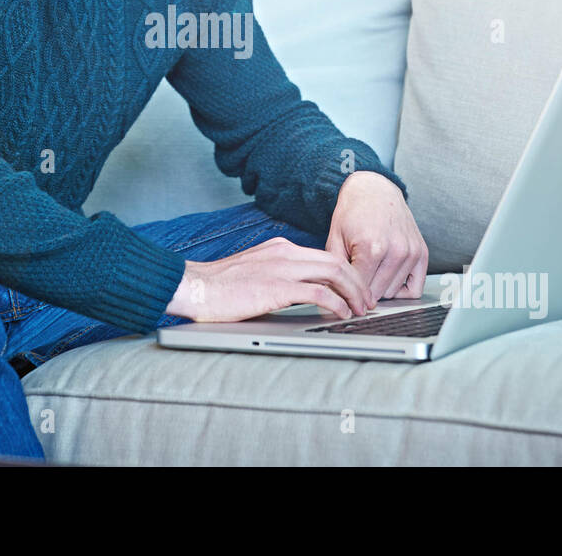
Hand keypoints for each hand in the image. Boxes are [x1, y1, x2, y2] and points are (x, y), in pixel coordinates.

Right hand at [166, 237, 372, 321]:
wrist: (194, 287)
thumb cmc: (219, 287)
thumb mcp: (255, 274)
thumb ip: (279, 278)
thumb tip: (301, 296)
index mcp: (280, 248)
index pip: (325, 256)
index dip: (347, 273)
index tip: (356, 290)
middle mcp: (285, 252)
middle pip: (336, 261)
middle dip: (358, 282)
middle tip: (368, 301)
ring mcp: (282, 267)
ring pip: (334, 273)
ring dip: (353, 293)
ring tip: (361, 309)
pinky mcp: (277, 287)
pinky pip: (318, 292)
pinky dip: (336, 303)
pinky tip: (341, 314)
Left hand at [326, 170, 427, 303]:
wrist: (375, 190)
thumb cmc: (353, 213)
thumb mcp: (334, 238)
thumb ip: (336, 269)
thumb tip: (336, 295)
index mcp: (371, 247)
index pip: (360, 289)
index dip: (347, 292)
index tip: (343, 290)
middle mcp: (396, 251)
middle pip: (377, 294)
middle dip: (362, 291)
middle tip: (355, 279)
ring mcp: (411, 252)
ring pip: (394, 294)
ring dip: (380, 289)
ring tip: (370, 273)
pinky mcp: (422, 253)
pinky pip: (415, 289)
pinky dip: (401, 290)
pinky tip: (388, 279)